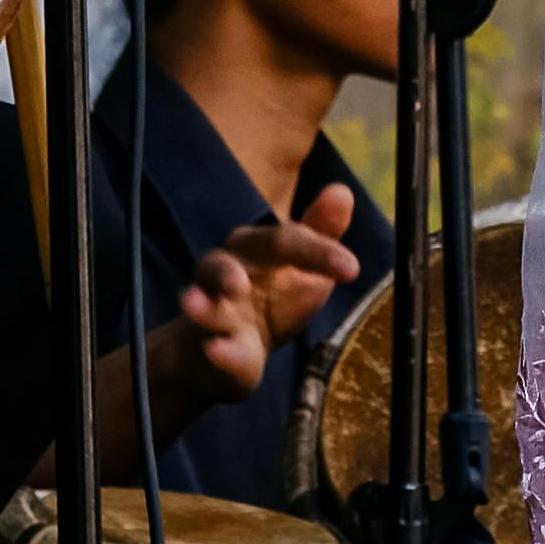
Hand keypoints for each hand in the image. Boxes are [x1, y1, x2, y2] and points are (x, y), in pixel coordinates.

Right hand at [118, 210, 366, 446]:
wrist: (235, 345)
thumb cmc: (274, 295)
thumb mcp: (304, 265)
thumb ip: (321, 232)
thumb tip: (341, 191)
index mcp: (254, 248)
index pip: (284, 241)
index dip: (317, 252)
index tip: (351, 269)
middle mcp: (224, 273)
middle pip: (222, 265)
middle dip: (225, 273)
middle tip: (238, 283)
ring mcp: (213, 311)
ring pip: (203, 305)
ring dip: (201, 307)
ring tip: (193, 306)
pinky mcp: (209, 347)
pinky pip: (210, 349)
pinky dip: (216, 352)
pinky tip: (217, 351)